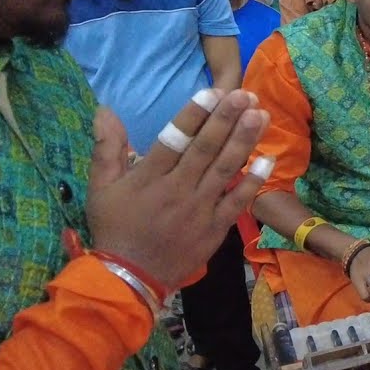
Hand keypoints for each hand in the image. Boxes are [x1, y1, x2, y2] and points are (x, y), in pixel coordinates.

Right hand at [86, 89, 271, 289]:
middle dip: (226, 120)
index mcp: (148, 177)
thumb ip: (107, 148)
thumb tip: (105, 110)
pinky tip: (268, 159)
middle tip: (244, 95)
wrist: (129, 277)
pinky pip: (237, 202)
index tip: (213, 91)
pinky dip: (253, 181)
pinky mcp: (216, 228)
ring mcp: (199, 209)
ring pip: (224, 170)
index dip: (195, 114)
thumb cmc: (116, 227)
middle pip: (205, 149)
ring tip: (260, 116)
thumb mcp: (101, 188)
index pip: (174, 139)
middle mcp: (176, 189)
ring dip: (244, 141)